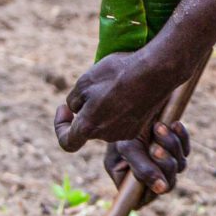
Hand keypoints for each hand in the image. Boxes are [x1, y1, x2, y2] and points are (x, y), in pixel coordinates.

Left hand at [55, 44, 188, 190]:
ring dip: (104, 107)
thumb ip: (74, 101)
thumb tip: (77, 110)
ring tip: (113, 83)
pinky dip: (120, 107)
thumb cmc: (117, 74)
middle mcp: (107, 135)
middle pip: (89, 127)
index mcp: (89, 126)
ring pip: (106, 122)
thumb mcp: (84, 82)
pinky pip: (122, 119)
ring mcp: (125, 132)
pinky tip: (126, 88)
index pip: (67, 142)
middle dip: (86, 109)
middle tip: (93, 85)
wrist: (154, 72)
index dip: (60, 127)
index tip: (65, 109)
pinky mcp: (139, 126)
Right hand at [104, 121, 190, 197]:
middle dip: (164, 165)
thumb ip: (142, 169)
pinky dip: (181, 137)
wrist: (135, 89)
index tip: (155, 177)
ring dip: (171, 146)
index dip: (150, 191)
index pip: (142, 199)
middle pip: (166, 184)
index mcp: (125, 176)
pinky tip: (174, 124)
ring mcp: (160, 158)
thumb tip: (161, 189)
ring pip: (178, 166)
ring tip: (159, 126)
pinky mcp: (173, 144)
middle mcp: (145, 170)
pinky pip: (185, 149)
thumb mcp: (127, 145)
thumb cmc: (123, 119)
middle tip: (155, 147)